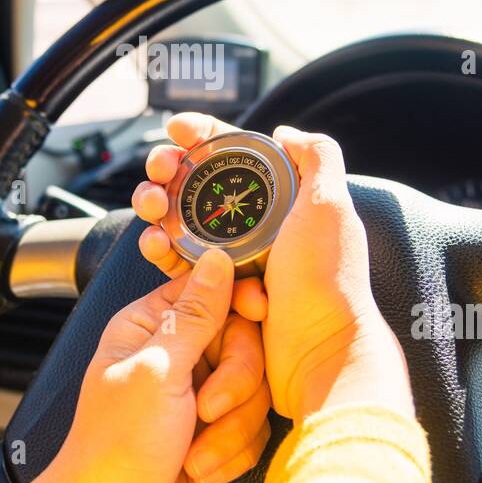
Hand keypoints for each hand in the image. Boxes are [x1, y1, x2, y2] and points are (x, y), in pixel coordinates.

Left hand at [17, 248, 271, 482]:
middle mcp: (177, 353)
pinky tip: (201, 465)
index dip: (241, 304)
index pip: (214, 290)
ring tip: (194, 450)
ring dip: (230, 429)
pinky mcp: (216, 430)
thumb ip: (193, 315)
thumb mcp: (156, 371)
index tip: (255, 314)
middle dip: (234, 384)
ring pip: (254, 388)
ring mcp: (198, 393)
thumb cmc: (115, 448)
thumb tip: (217, 258)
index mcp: (152, 325)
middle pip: (244, 341)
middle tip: (206, 407)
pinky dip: (232, 452)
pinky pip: (254, 427)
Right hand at [134, 113, 413, 422]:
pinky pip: (178, 263)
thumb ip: (317, 156)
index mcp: (283, 199)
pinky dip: (161, 249)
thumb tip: (285, 132)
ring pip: (181, 221)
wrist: (316, 353)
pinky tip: (154, 244)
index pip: (234, 154)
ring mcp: (236, 259)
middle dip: (169, 173)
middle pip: (198, 184)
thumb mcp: (331, 206)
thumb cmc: (326, 281)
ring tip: (151, 212)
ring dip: (158, 209)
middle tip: (157, 175)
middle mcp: (259, 225)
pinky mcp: (215, 291)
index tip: (177, 129)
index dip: (202, 135)